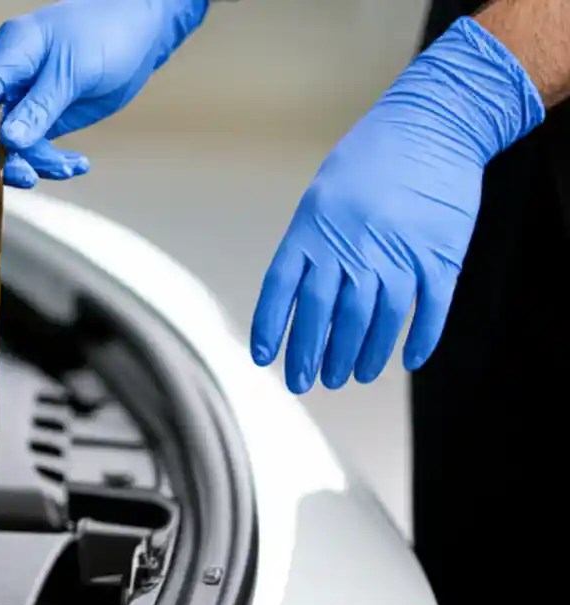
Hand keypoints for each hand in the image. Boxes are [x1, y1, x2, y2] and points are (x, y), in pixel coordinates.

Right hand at [0, 0, 208, 187]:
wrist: (143, 27)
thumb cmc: (109, 31)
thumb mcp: (74, 71)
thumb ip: (39, 107)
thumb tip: (7, 141)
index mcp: (9, 55)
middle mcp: (11, 78)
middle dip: (4, 158)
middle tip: (30, 178)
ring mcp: (27, 98)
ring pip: (14, 144)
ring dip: (38, 162)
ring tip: (70, 167)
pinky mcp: (46, 114)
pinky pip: (37, 146)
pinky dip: (53, 160)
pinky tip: (78, 164)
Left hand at [250, 17, 544, 392]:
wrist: (434, 123)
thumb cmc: (371, 159)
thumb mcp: (323, 196)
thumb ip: (312, 244)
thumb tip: (302, 298)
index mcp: (314, 228)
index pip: (283, 290)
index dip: (271, 327)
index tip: (263, 358)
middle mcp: (352, 246)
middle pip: (327, 315)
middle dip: (312, 355)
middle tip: (305, 382)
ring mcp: (398, 253)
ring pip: (375, 321)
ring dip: (359, 355)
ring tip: (348, 377)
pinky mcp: (440, 256)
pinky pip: (429, 310)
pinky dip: (418, 339)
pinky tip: (406, 361)